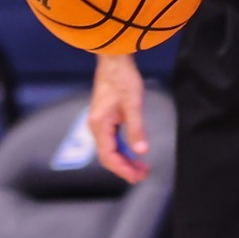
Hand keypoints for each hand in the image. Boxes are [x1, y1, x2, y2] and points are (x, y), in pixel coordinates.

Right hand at [89, 54, 150, 182]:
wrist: (114, 60)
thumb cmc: (122, 78)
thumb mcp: (133, 105)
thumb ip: (136, 130)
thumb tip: (141, 152)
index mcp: (99, 125)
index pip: (108, 156)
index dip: (123, 170)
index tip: (138, 177)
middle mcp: (95, 126)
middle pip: (107, 156)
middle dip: (125, 168)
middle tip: (143, 175)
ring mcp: (98, 122)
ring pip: (110, 149)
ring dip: (125, 160)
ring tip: (141, 167)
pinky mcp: (104, 118)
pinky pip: (111, 141)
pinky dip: (123, 149)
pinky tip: (134, 151)